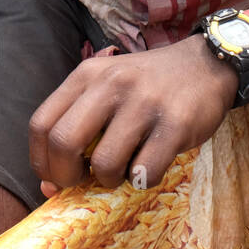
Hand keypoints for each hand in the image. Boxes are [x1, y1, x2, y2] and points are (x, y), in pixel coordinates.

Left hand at [29, 35, 237, 192]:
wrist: (206, 64)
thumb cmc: (147, 85)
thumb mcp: (106, 88)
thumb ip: (77, 125)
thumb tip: (48, 185)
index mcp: (87, 74)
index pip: (41, 124)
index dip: (41, 160)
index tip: (55, 177)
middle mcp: (111, 84)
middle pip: (63, 143)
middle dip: (67, 176)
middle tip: (84, 182)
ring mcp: (144, 103)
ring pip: (104, 163)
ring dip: (110, 180)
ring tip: (124, 170)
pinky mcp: (175, 124)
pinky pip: (145, 171)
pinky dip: (143, 179)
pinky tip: (150, 166)